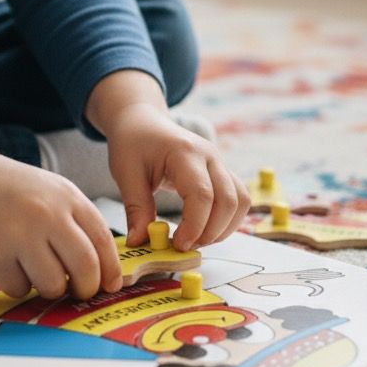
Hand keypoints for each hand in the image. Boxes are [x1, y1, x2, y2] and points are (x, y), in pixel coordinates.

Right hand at [0, 122, 122, 300]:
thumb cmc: (6, 189)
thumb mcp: (49, 191)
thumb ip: (74, 222)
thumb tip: (101, 269)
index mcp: (66, 196)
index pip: (102, 239)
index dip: (110, 269)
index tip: (109, 285)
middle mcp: (47, 214)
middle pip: (85, 268)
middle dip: (85, 288)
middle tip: (77, 290)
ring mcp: (20, 234)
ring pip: (53, 285)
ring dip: (47, 287)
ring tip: (32, 268)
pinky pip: (19, 289)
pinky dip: (16, 284)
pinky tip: (7, 263)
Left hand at [105, 105, 249, 250]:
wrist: (142, 121)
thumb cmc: (132, 143)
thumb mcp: (126, 173)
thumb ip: (136, 208)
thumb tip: (140, 243)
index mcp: (184, 152)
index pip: (202, 194)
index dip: (194, 225)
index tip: (177, 244)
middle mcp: (209, 155)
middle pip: (228, 200)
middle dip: (211, 232)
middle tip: (185, 246)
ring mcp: (219, 162)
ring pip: (240, 201)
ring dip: (223, 228)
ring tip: (195, 239)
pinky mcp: (221, 171)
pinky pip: (238, 198)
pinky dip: (227, 220)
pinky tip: (204, 229)